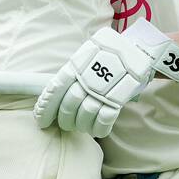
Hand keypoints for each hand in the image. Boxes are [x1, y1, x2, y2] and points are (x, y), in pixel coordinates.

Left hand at [34, 26, 161, 137]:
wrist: (137, 49)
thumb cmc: (108, 54)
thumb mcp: (86, 56)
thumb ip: (72, 73)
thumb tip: (55, 95)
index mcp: (76, 66)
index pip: (55, 90)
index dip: (46, 109)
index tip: (42, 122)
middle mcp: (87, 78)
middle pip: (69, 105)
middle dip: (65, 120)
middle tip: (65, 125)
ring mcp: (103, 89)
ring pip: (85, 114)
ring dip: (81, 125)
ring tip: (82, 126)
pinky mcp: (118, 98)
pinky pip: (105, 120)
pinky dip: (99, 129)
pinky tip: (97, 130)